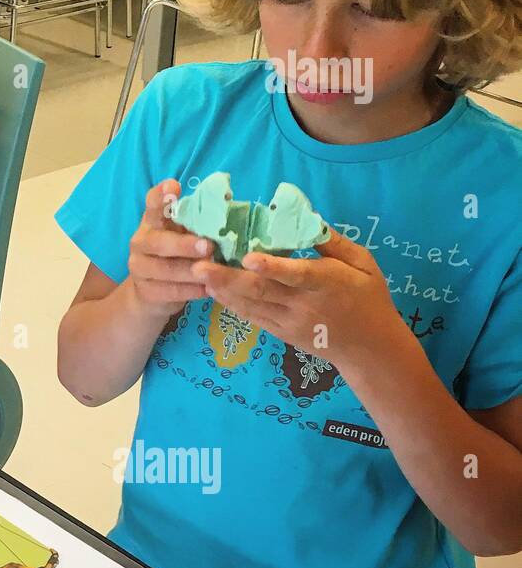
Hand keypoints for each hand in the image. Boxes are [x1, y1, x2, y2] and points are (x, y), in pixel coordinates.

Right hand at [124, 179, 212, 315]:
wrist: (153, 291)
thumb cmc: (176, 256)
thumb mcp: (184, 236)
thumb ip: (198, 226)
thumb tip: (231, 215)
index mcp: (153, 222)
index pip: (152, 204)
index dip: (161, 195)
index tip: (173, 185)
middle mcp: (141, 242)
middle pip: (157, 241)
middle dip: (183, 245)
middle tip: (207, 246)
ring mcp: (139, 267)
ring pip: (164, 269)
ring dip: (189, 271)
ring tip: (211, 273)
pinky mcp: (145, 291)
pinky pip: (168, 291)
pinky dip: (189, 291)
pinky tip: (206, 290)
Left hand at [195, 227, 407, 372]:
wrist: (370, 348)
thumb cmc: (369, 297)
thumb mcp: (363, 263)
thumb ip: (334, 243)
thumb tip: (305, 219)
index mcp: (328, 283)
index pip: (297, 275)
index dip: (272, 267)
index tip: (248, 257)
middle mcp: (304, 304)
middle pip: (262, 290)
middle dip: (228, 277)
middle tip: (199, 264)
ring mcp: (290, 321)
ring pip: (251, 305)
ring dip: (223, 289)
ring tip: (197, 273)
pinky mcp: (280, 332)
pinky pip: (252, 317)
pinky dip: (231, 303)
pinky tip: (213, 288)